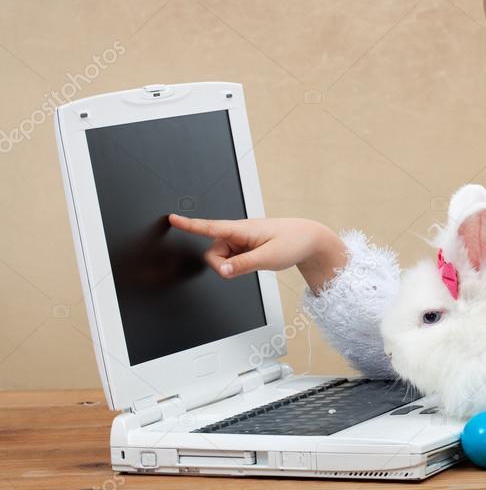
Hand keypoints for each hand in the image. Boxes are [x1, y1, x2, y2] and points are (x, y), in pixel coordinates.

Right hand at [166, 214, 346, 292]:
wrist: (310, 240)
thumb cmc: (293, 242)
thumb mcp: (268, 257)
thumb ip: (242, 265)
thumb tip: (221, 272)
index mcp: (242, 229)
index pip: (210, 226)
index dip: (189, 224)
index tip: (172, 218)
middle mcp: (239, 233)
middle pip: (214, 252)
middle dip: (221, 264)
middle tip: (240, 269)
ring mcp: (242, 240)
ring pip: (222, 258)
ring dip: (232, 266)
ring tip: (256, 261)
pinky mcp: (246, 247)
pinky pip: (232, 260)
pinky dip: (238, 265)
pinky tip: (255, 261)